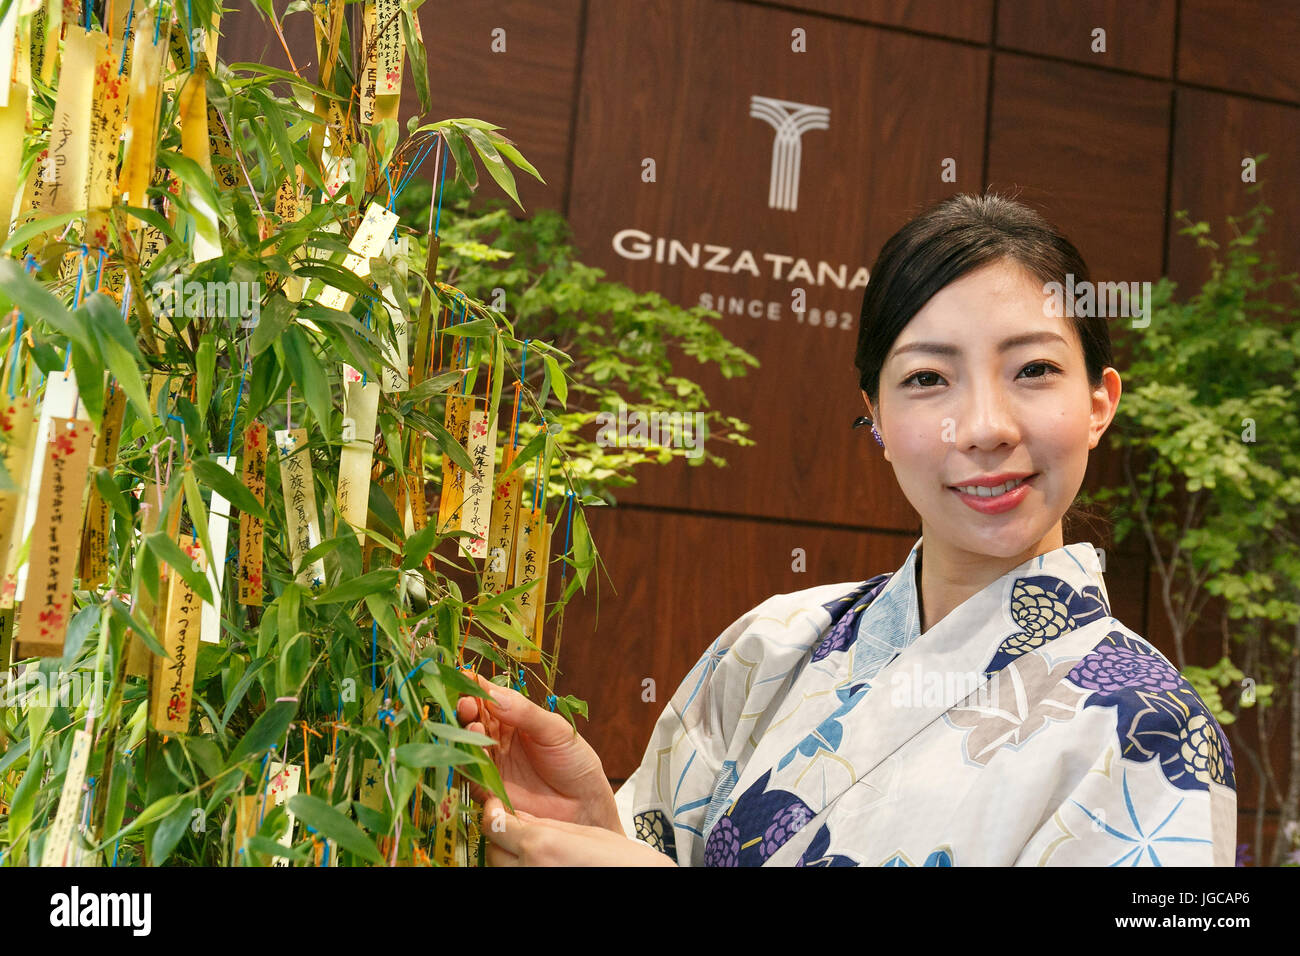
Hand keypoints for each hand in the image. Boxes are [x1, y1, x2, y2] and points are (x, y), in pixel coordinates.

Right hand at [456, 669, 621, 832]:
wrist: (583, 805)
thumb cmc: (574, 761)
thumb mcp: (555, 730)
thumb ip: (525, 713)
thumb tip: (494, 694)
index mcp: (514, 717)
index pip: (490, 697)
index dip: (477, 688)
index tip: (468, 679)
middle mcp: (497, 738)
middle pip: (472, 718)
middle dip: (467, 709)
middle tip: (467, 704)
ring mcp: (491, 763)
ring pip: (467, 744)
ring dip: (465, 733)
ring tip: (474, 726)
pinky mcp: (487, 789)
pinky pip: (469, 774)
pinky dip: (466, 761)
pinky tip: (474, 752)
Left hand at [481, 795, 677, 866]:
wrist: (638, 879)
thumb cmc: (618, 858)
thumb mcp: (579, 832)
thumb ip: (542, 824)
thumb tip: (516, 816)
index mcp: (540, 845)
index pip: (494, 826)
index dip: (493, 812)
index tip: (496, 805)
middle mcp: (529, 869)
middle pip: (492, 850)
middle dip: (499, 836)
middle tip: (513, 825)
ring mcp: (531, 884)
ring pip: (500, 868)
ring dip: (507, 855)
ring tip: (528, 845)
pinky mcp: (537, 894)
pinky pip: (517, 876)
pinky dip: (519, 867)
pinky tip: (537, 860)